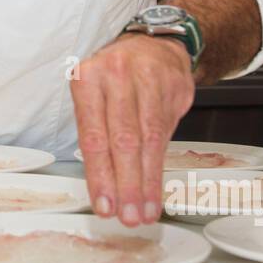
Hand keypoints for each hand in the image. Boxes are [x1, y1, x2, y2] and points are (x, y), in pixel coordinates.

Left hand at [69, 33, 194, 225]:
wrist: (154, 47)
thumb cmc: (116, 79)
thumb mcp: (94, 97)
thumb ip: (96, 136)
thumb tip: (102, 188)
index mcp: (87, 78)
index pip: (93, 136)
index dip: (100, 175)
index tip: (104, 205)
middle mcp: (117, 75)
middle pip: (122, 140)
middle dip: (126, 184)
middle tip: (128, 216)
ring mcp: (149, 78)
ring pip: (148, 140)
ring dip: (147, 182)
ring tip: (144, 211)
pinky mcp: (175, 87)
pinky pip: (167, 133)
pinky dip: (161, 165)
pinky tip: (157, 187)